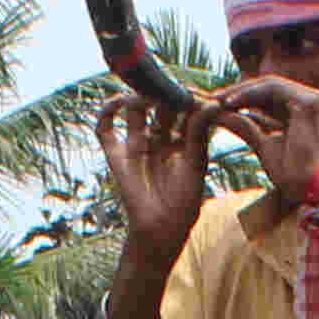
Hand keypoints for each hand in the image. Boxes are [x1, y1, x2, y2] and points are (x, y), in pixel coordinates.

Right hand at [94, 96, 216, 255]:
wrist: (160, 232)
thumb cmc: (184, 206)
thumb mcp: (195, 166)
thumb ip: (199, 134)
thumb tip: (212, 104)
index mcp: (182, 141)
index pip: (183, 109)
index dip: (186, 97)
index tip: (192, 91)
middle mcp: (159, 139)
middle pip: (160, 105)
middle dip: (164, 93)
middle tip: (169, 86)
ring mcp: (137, 145)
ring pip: (135, 110)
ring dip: (139, 96)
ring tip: (148, 94)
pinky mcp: (116, 154)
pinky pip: (106, 129)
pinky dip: (107, 112)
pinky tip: (119, 103)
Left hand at [213, 72, 318, 213]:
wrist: (310, 190)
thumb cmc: (293, 176)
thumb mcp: (264, 145)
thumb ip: (246, 127)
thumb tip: (222, 116)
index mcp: (306, 112)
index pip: (272, 97)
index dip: (246, 98)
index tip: (220, 104)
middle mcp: (313, 101)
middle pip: (270, 87)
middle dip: (240, 91)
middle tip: (214, 98)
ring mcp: (314, 99)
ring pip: (270, 84)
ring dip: (242, 90)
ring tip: (219, 100)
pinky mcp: (308, 102)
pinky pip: (273, 89)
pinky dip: (250, 93)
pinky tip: (230, 102)